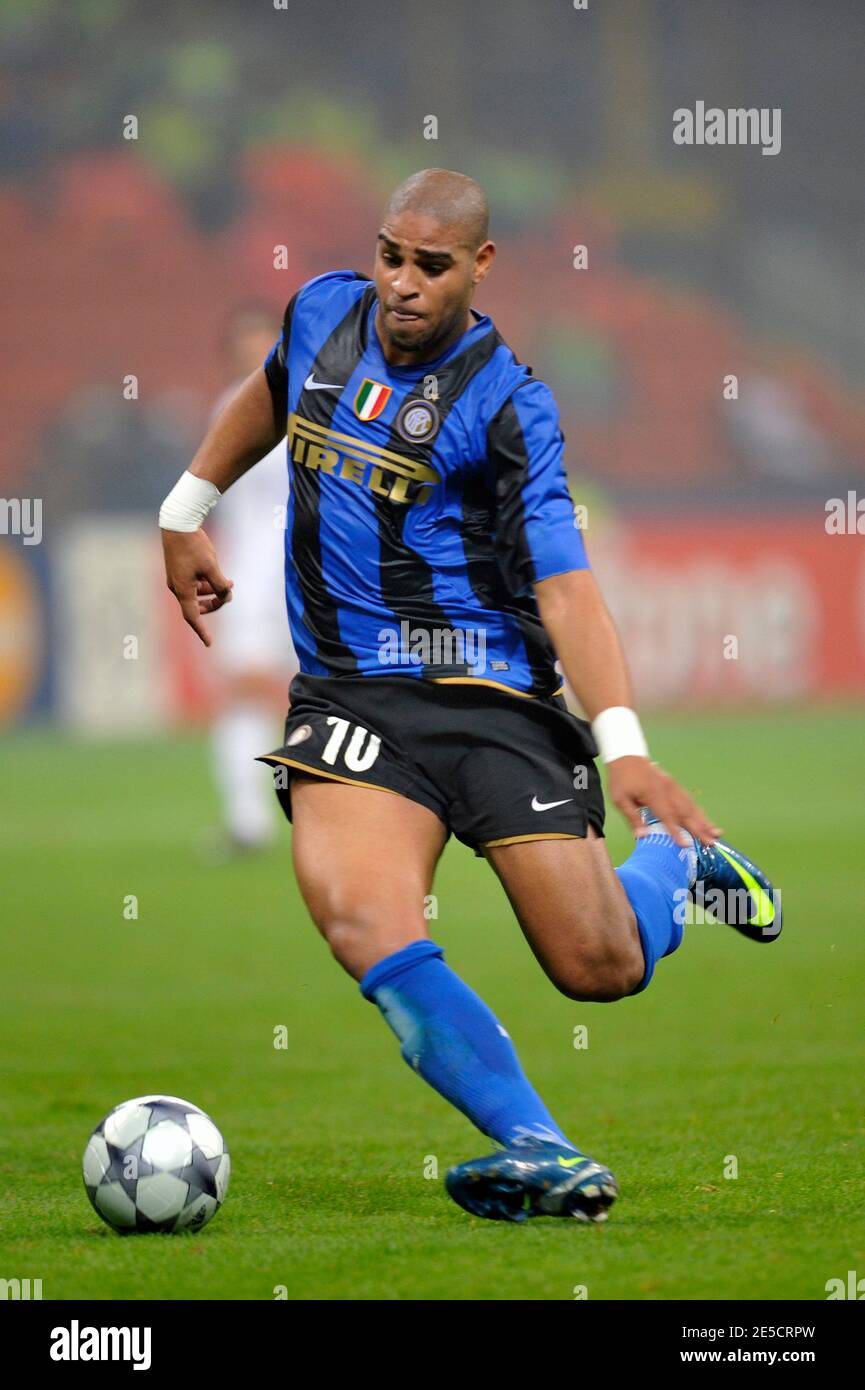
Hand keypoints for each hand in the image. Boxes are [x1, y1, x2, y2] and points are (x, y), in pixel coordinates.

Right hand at [161, 528, 232, 646]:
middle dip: (213, 605)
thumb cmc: (194, 545)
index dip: (202, 631)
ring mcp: (177, 578)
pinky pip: (194, 583)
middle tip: (228, 597)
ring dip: (213, 592)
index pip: (192, 617)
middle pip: (196, 606)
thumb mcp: (212, 567)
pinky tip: (220, 575)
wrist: (178, 523)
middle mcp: (177, 587)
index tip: (210, 643)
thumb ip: (220, 584)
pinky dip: (207, 583)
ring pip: (197, 594)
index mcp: (183, 590)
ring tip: (230, 582)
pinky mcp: (179, 569)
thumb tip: (225, 594)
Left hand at [607, 755, 721, 847]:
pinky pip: (690, 800)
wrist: (627, 756)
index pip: (667, 816)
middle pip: (685, 813)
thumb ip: (632, 817)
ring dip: (705, 821)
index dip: (676, 832)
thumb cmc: (621, 780)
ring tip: (716, 833)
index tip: (686, 845)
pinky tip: (706, 821)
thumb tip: (642, 836)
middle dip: (699, 829)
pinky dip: (699, 812)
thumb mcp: (620, 799)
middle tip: (711, 843)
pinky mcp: (675, 785)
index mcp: (653, 795)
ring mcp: (673, 787)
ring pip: (692, 806)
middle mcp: (667, 791)